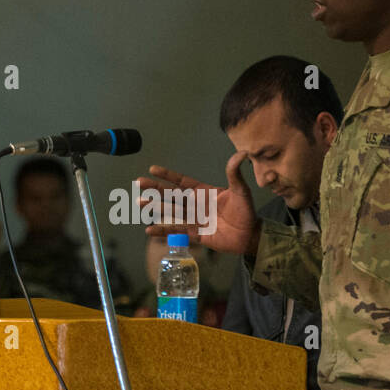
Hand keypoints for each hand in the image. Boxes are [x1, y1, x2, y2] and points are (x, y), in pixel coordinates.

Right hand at [139, 151, 260, 256]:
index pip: (182, 182)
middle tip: (139, 183)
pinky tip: (149, 230)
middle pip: (172, 195)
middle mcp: (196, 204)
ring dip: (156, 207)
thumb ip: (235, 174)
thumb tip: (242, 153)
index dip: (168, 175)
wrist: (250, 236)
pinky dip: (163, 230)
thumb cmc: (246, 212)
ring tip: (140, 202)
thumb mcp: (241, 191)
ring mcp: (194, 219)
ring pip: (171, 212)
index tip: (152, 169)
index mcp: (204, 192)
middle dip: (155, 189)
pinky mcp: (195, 234)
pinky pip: (177, 231)